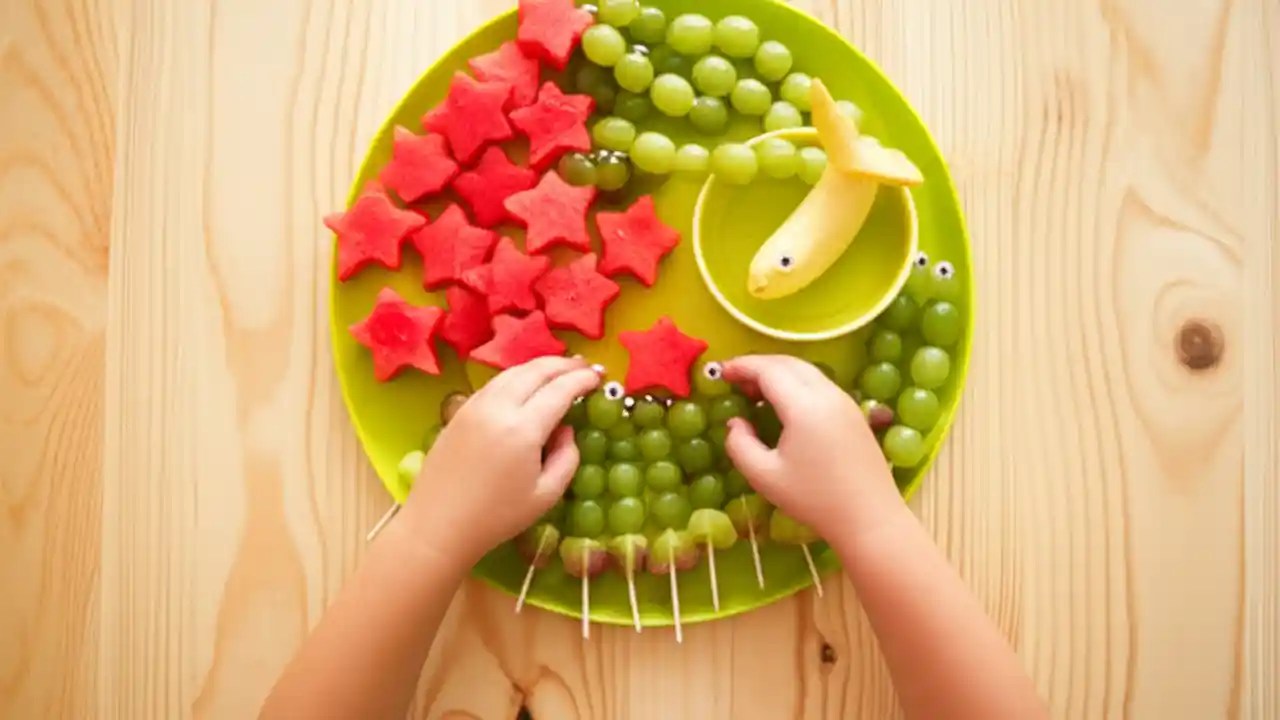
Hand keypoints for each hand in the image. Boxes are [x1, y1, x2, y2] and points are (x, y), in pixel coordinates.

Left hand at [401, 357, 599, 566]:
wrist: (438, 525)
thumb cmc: (496, 518)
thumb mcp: (545, 495)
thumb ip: (566, 458)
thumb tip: (566, 430)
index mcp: (523, 429)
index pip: (560, 389)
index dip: (582, 379)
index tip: (599, 377)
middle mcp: (498, 407)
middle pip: (535, 371)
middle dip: (564, 365)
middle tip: (584, 366)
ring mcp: (474, 406)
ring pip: (512, 372)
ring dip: (539, 367)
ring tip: (559, 370)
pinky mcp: (459, 412)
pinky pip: (494, 383)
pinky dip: (516, 376)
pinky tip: (525, 384)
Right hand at [722, 355, 905, 545]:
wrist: (870, 518)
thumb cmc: (814, 499)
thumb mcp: (764, 476)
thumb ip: (740, 445)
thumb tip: (736, 423)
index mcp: (804, 406)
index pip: (768, 369)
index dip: (741, 366)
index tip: (720, 372)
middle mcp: (827, 394)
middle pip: (788, 363)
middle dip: (758, 365)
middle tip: (734, 380)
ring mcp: (845, 401)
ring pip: (806, 371)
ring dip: (778, 372)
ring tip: (755, 391)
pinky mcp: (854, 413)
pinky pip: (819, 384)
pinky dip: (796, 383)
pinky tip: (784, 404)